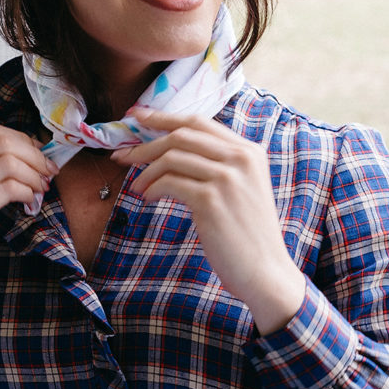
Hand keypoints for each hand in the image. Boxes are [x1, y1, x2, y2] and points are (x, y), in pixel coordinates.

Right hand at [0, 123, 58, 315]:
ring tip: (42, 186)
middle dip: (34, 155)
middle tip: (49, 169)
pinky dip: (27, 192)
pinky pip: (9, 190)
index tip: (39, 152)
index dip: (21, 139)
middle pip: (2, 143)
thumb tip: (20, 147)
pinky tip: (30, 200)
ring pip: (9, 164)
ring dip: (34, 174)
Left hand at [111, 108, 304, 334]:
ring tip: (138, 187)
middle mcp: (241, 158)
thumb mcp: (242, 188)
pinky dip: (152, 189)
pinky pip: (169, 183)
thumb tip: (169, 149)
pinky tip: (147, 198)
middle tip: (123, 155)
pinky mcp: (211, 200)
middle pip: (181, 135)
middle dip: (145, 143)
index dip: (163, 117)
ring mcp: (227, 178)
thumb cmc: (247, 233)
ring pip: (171, 157)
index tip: (136, 117)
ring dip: (146, 171)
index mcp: (249, 151)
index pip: (198, 122)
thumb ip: (218, 164)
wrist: (266, 271)